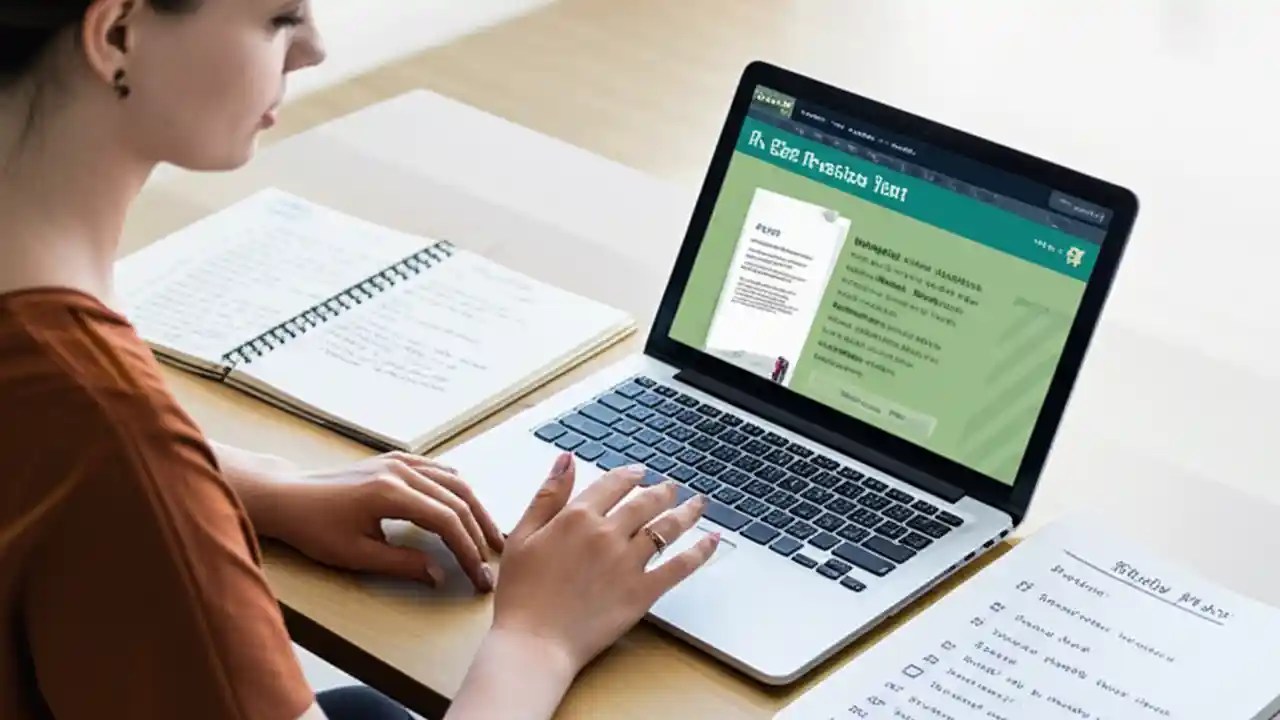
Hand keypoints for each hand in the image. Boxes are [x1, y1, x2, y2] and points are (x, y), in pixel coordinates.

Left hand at [262, 452, 504, 591]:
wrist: (288, 496)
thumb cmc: (314, 528)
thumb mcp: (355, 555)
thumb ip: (401, 564)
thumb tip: (439, 575)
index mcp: (390, 493)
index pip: (446, 520)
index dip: (467, 550)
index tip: (478, 575)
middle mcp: (401, 471)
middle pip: (458, 499)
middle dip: (479, 532)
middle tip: (492, 561)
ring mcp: (400, 461)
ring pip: (454, 482)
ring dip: (475, 509)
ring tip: (488, 536)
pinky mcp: (396, 460)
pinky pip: (439, 471)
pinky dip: (458, 490)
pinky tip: (466, 507)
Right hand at [491, 452, 718, 673]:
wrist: (534, 642)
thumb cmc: (521, 594)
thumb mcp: (521, 535)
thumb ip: (548, 494)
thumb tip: (567, 459)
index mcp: (577, 517)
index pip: (613, 484)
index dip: (630, 475)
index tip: (640, 473)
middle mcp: (607, 534)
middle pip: (645, 503)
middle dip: (663, 491)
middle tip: (673, 487)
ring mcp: (628, 562)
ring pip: (666, 528)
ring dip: (687, 512)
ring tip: (698, 504)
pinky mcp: (643, 592)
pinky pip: (679, 566)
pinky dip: (700, 551)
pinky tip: (711, 540)